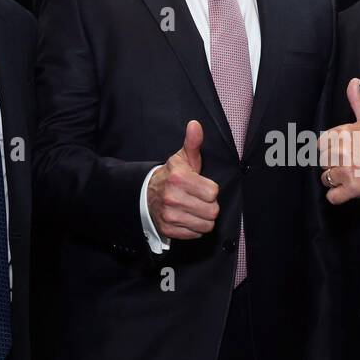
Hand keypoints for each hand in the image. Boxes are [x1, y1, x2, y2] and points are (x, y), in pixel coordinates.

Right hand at [147, 120, 219, 239]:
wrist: (146, 194)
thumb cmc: (171, 175)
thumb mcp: (182, 158)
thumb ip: (193, 142)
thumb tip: (195, 125)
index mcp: (179, 178)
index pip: (213, 192)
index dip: (210, 190)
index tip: (202, 187)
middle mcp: (173, 198)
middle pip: (212, 211)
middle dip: (209, 205)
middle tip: (199, 199)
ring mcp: (169, 215)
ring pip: (205, 225)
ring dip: (203, 218)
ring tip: (194, 208)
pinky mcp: (168, 229)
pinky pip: (195, 234)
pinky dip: (194, 228)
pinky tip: (187, 217)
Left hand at [318, 77, 359, 204]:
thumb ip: (357, 100)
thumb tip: (353, 82)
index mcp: (342, 133)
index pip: (321, 144)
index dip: (331, 149)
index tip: (343, 151)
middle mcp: (342, 151)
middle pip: (322, 162)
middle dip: (333, 164)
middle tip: (350, 163)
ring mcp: (347, 171)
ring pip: (326, 178)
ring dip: (336, 180)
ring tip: (351, 175)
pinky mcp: (353, 188)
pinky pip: (333, 196)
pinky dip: (338, 195)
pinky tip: (348, 189)